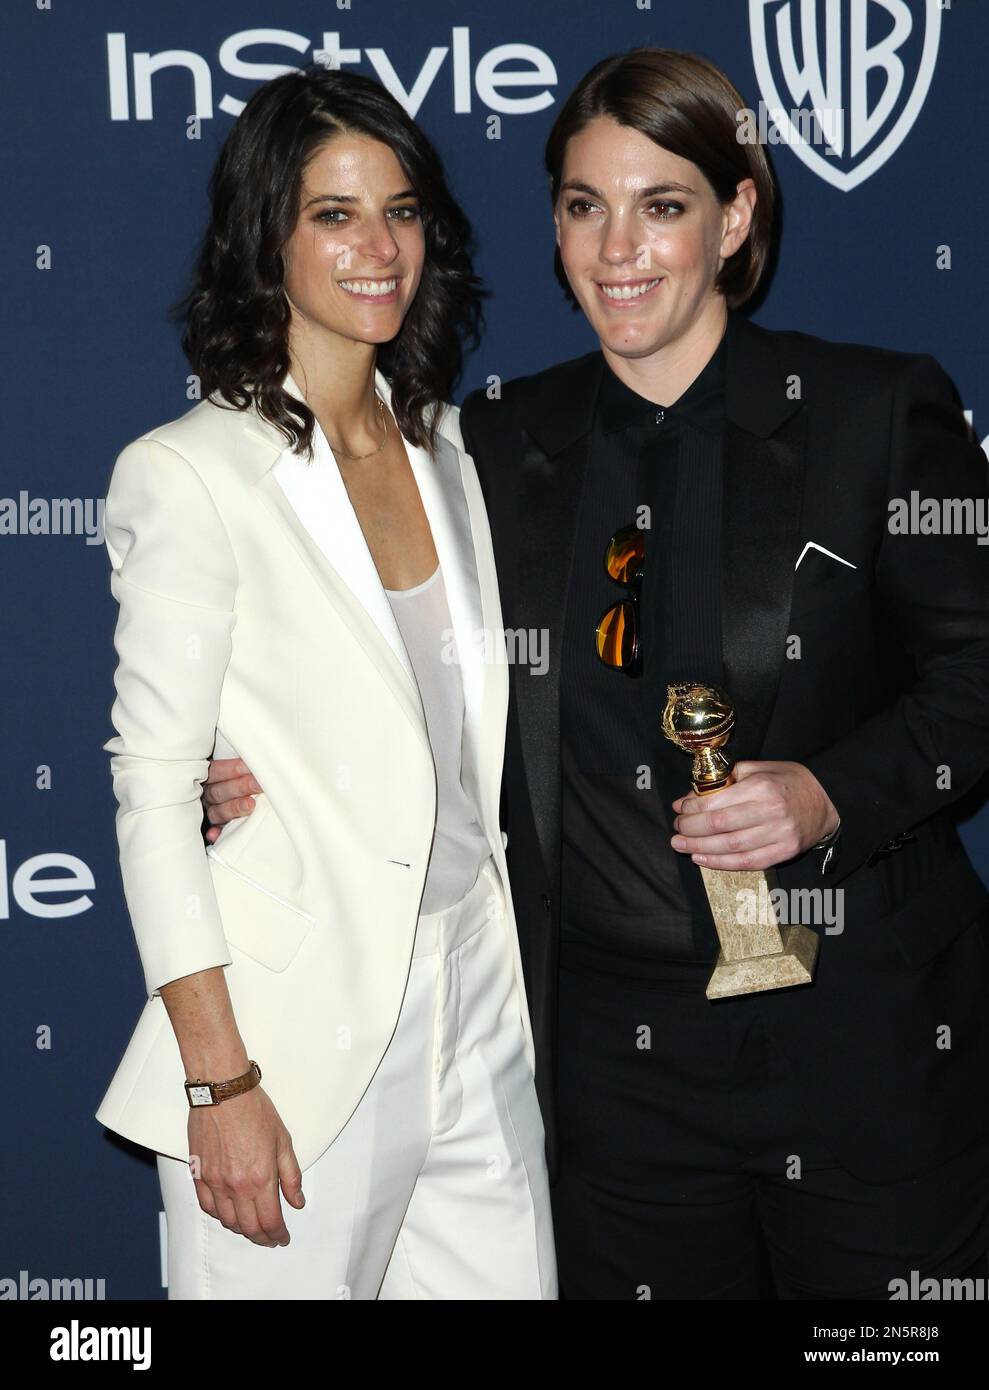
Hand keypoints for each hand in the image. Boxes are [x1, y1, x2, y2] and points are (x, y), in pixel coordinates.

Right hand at [188, 1085, 304, 1245]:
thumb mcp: (283, 1141)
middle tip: (270, 1238)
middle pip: (249, 1227)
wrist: (223, 1091)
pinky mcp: (198, 1175)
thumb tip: (296, 1202)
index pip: (270, 1221)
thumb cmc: (254, 1111)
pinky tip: (228, 1213)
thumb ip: (291, 1176)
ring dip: (241, 1229)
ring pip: (227, 1221)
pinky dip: (219, 1216)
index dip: (278, 1235)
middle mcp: (236, 1186)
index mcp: (261, 1178)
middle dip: (262, 1237)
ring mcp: (215, 1182)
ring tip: (252, 1226)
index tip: (282, 1238)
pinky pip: (207, 1206)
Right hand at [202, 757, 262, 844]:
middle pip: (219, 791)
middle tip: (258, 784)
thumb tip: (263, 759)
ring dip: (233, 808)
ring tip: (250, 806)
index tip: (249, 766)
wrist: (228, 804)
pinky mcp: (214, 829)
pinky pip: (213, 832)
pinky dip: (214, 833)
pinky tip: (215, 834)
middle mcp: (207, 794)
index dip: (231, 769)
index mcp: (210, 777)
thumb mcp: (238, 770)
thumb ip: (244, 766)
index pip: (216, 770)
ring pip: (218, 811)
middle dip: (240, 787)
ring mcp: (210, 812)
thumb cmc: (240, 779)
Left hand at [670, 760, 839, 871]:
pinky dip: (721, 863)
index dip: (691, 809)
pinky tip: (701, 858)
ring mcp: (779, 835)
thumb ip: (728, 779)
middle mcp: (770, 812)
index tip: (678, 809)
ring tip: (680, 844)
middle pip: (718, 826)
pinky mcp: (784, 852)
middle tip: (676, 829)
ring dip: (699, 847)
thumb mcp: (760, 768)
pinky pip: (747, 862)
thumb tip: (692, 795)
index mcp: (761, 787)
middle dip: (691, 829)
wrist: (827, 800)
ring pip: (729, 847)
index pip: (715, 802)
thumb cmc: (789, 782)